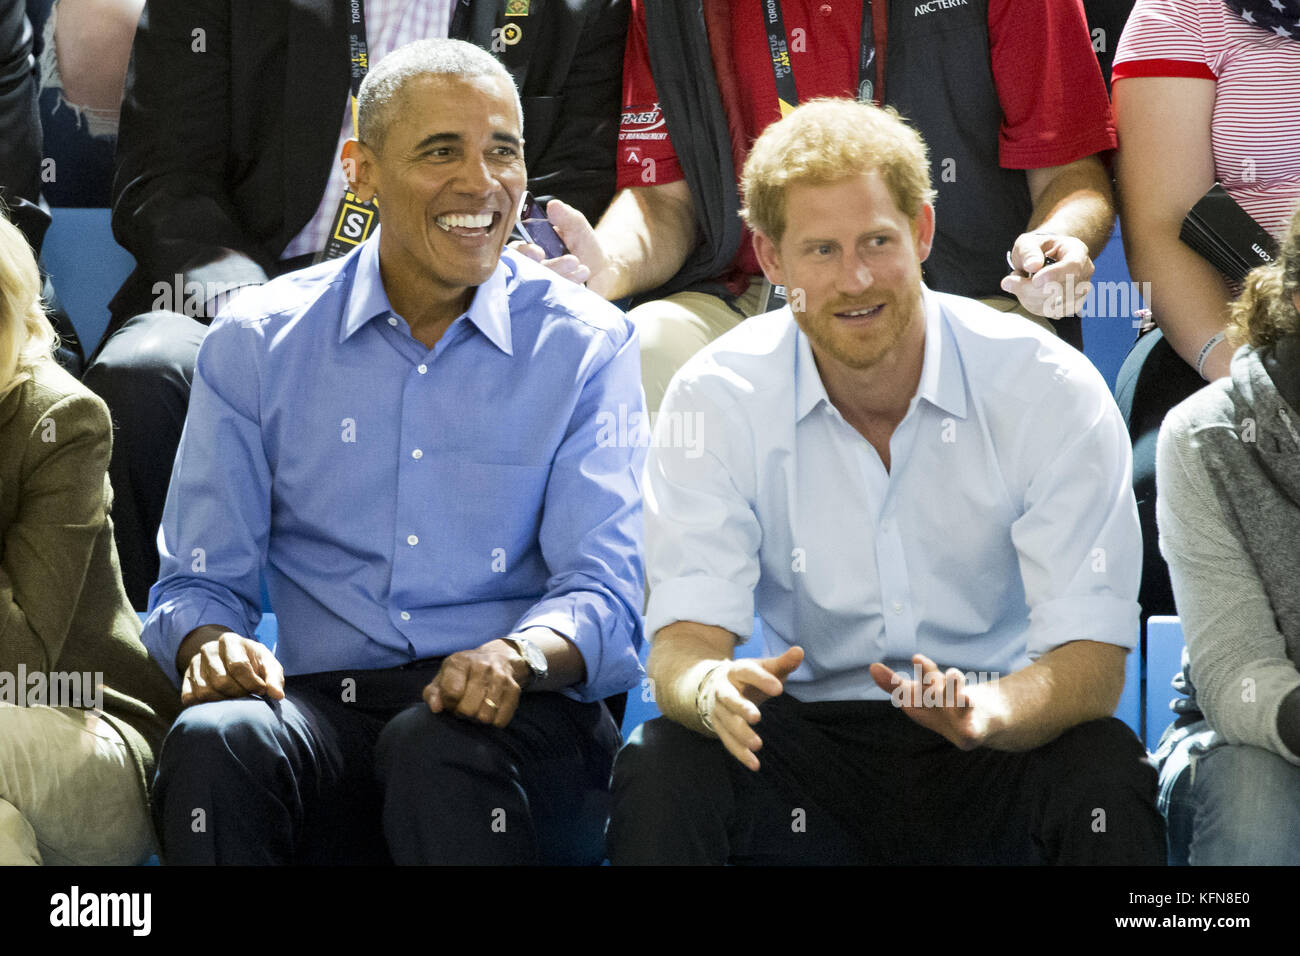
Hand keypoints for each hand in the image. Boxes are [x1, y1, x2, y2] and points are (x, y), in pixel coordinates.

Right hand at [180, 631, 284, 706]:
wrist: (229, 657)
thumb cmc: (253, 662)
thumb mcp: (267, 663)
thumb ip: (274, 677)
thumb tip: (277, 695)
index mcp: (230, 640)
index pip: (238, 665)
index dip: (252, 683)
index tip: (262, 690)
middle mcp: (208, 649)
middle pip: (221, 681)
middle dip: (239, 694)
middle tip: (249, 697)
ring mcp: (194, 664)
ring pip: (205, 692)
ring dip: (223, 702)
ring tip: (236, 701)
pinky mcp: (185, 679)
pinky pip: (190, 698)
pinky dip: (205, 706)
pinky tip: (219, 705)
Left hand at [423, 639, 528, 728]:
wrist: (498, 657)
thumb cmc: (463, 673)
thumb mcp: (443, 677)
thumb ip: (432, 693)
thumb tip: (436, 708)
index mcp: (460, 661)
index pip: (451, 693)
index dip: (448, 703)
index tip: (451, 699)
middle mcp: (482, 666)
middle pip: (468, 709)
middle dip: (463, 713)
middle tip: (465, 706)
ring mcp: (500, 677)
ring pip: (485, 716)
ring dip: (478, 718)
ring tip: (477, 707)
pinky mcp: (514, 689)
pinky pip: (501, 720)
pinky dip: (494, 721)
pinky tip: (490, 710)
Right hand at [509, 199, 615, 296]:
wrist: (604, 272)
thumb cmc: (584, 246)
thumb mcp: (578, 228)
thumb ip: (567, 217)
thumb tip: (553, 206)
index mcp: (529, 250)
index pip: (514, 253)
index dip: (524, 253)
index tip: (540, 252)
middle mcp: (530, 272)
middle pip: (528, 274)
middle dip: (550, 267)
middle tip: (571, 260)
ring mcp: (539, 291)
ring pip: (542, 290)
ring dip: (563, 279)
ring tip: (584, 269)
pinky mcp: (550, 305)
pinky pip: (553, 304)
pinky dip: (568, 294)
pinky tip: (581, 285)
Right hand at [701, 646, 803, 771]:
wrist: (716, 686)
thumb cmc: (749, 678)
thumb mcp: (764, 667)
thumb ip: (782, 663)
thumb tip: (800, 651)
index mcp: (736, 671)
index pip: (747, 672)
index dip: (761, 679)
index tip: (779, 688)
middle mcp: (723, 690)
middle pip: (729, 699)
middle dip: (741, 708)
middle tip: (757, 717)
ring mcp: (719, 711)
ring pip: (727, 723)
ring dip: (740, 734)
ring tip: (758, 745)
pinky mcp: (719, 728)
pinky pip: (728, 742)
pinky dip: (740, 754)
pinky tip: (755, 764)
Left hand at [869, 653, 997, 750]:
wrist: (979, 722)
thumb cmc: (939, 707)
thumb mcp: (915, 696)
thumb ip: (894, 684)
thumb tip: (872, 666)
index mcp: (936, 687)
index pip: (929, 676)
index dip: (924, 669)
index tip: (917, 658)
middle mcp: (951, 695)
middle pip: (942, 685)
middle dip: (933, 679)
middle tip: (925, 670)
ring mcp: (963, 713)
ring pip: (961, 701)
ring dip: (956, 692)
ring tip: (957, 688)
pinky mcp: (971, 733)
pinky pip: (970, 730)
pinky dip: (969, 728)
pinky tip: (968, 729)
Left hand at [1000, 232, 1092, 319]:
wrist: (1044, 259)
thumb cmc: (1037, 249)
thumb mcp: (1028, 243)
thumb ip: (1028, 251)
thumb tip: (1032, 265)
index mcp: (1077, 251)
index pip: (1073, 265)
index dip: (1054, 275)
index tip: (1035, 281)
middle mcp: (1084, 272)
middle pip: (1062, 289)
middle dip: (1030, 289)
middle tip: (1009, 281)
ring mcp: (1081, 291)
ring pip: (1056, 305)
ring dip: (1029, 298)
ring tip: (1020, 282)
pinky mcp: (1072, 306)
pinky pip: (1053, 313)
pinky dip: (1033, 306)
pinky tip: (1027, 294)